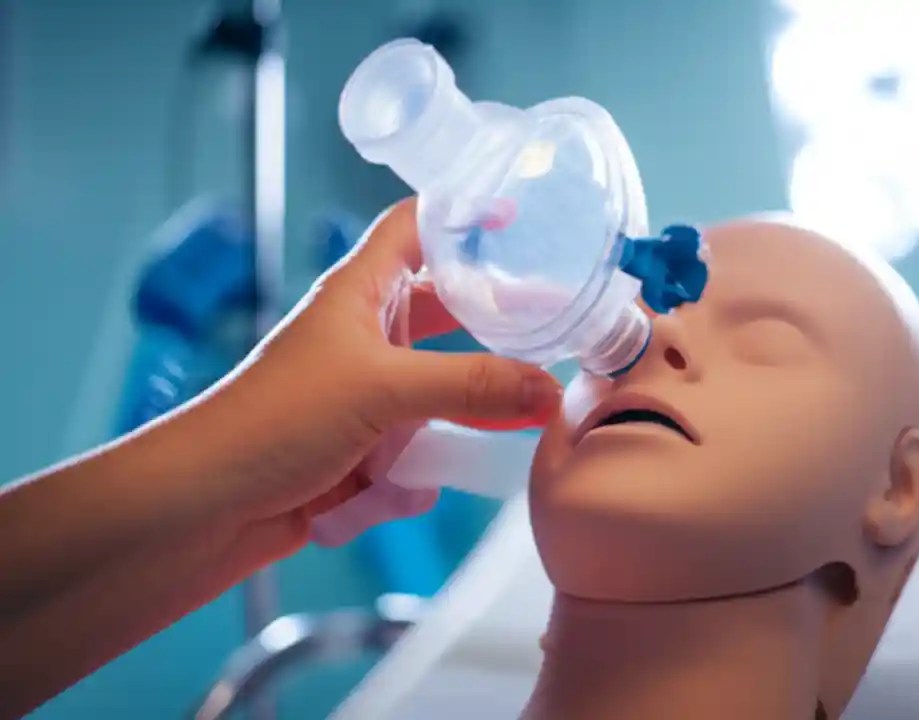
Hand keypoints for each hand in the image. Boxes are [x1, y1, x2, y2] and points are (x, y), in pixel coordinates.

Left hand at [172, 197, 561, 557]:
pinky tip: (415, 486)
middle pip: (447, 312)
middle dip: (495, 329)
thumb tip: (548, 389)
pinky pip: (423, 450)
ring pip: (444, 389)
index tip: (520, 218)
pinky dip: (424, 471)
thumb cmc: (269, 421)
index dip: (464, 216)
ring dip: (466, 413)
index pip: (416, 228)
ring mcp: (367, 395)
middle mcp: (367, 336)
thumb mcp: (382, 390)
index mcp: (358, 292)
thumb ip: (471, 386)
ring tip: (515, 421)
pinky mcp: (365, 450)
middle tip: (554, 332)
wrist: (201, 509)